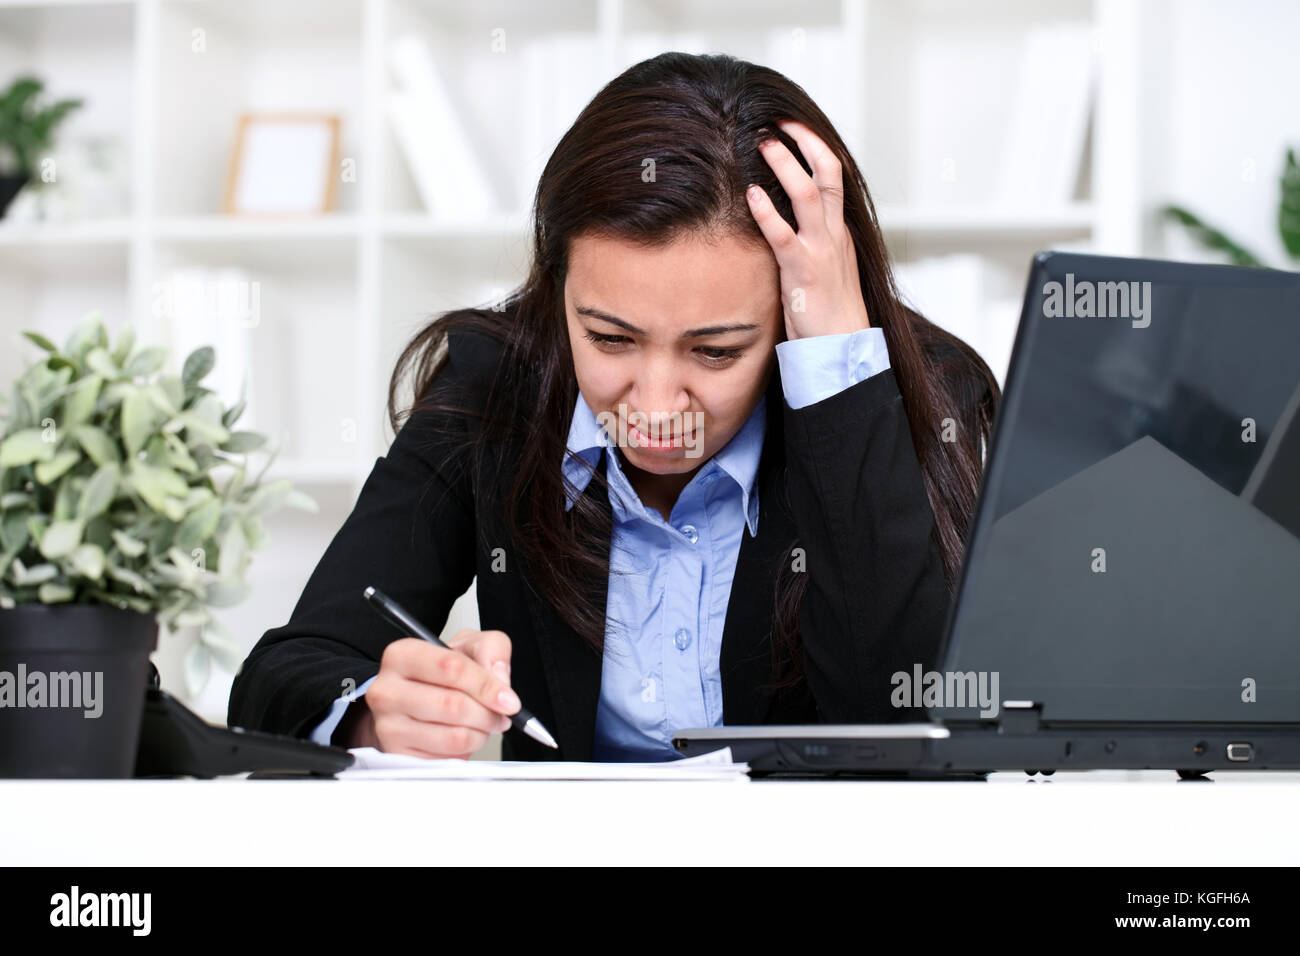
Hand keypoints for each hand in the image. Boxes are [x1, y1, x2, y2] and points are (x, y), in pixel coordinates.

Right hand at [358, 629, 518, 758]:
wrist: (410, 702)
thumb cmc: (438, 674)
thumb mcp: (468, 647)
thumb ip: (491, 649)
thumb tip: (500, 679)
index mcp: (402, 655)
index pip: (452, 668)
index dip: (487, 685)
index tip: (508, 699)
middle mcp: (387, 690)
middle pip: (454, 705)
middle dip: (488, 714)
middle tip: (499, 714)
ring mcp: (388, 726)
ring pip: (454, 737)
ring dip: (480, 733)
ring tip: (482, 724)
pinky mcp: (398, 755)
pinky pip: (447, 759)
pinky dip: (466, 751)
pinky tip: (463, 736)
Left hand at [746, 119, 871, 341]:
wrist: (842, 345)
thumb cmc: (828, 310)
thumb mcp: (824, 266)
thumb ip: (810, 239)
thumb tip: (783, 219)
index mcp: (840, 230)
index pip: (834, 174)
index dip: (815, 146)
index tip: (792, 125)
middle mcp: (834, 233)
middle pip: (828, 172)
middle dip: (804, 142)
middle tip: (777, 120)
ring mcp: (821, 250)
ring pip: (810, 194)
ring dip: (786, 165)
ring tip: (763, 143)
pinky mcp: (803, 271)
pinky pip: (784, 235)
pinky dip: (767, 213)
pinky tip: (750, 196)